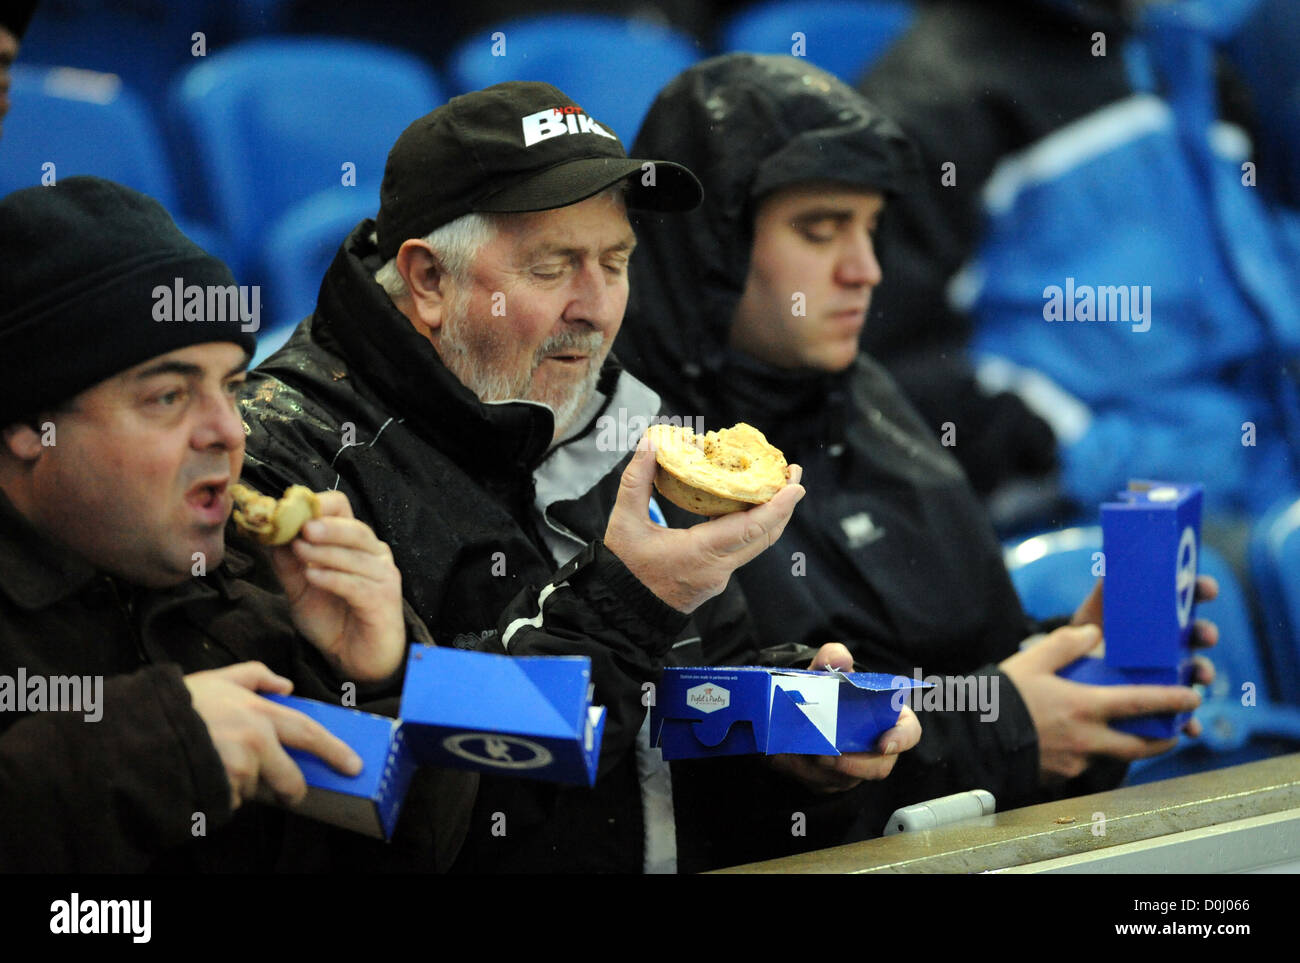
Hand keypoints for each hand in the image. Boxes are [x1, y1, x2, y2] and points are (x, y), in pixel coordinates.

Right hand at [184, 662, 361, 810]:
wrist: (135, 735)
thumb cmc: (175, 705)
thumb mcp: (216, 678)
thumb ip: (254, 676)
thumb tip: (287, 686)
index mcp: (259, 713)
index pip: (307, 732)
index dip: (333, 749)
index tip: (353, 766)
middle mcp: (255, 742)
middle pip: (288, 778)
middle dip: (291, 789)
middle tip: (290, 793)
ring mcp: (238, 771)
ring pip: (254, 791)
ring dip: (242, 788)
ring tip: (215, 769)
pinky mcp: (221, 794)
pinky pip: (230, 803)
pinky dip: (222, 797)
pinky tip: (203, 779)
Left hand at [268, 490, 404, 681]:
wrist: (355, 661)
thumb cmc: (333, 621)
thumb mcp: (300, 589)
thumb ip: (287, 564)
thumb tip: (267, 535)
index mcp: (354, 543)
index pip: (341, 508)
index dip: (317, 505)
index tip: (288, 512)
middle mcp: (373, 554)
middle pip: (354, 527)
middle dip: (325, 526)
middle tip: (298, 530)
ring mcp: (382, 575)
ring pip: (355, 554)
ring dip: (324, 551)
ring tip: (298, 551)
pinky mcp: (384, 599)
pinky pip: (357, 583)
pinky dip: (332, 577)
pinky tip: (312, 576)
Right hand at [603, 433, 805, 612]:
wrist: (623, 611)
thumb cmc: (624, 569)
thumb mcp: (624, 522)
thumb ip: (637, 480)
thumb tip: (650, 442)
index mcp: (701, 553)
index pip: (751, 529)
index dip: (778, 507)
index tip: (796, 486)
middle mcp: (718, 568)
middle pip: (765, 536)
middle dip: (785, 505)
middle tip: (792, 474)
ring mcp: (720, 577)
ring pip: (757, 544)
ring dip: (771, 515)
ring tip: (777, 484)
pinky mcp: (716, 579)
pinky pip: (743, 549)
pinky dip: (753, 526)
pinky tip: (747, 505)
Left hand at [768, 643, 921, 793]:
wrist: (800, 710)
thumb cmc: (828, 690)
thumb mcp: (828, 671)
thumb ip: (833, 659)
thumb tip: (837, 656)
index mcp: (889, 718)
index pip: (909, 732)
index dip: (901, 740)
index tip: (882, 744)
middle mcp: (878, 748)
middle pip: (879, 766)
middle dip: (855, 764)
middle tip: (829, 753)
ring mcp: (856, 768)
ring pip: (849, 778)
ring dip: (827, 770)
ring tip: (808, 754)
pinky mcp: (833, 779)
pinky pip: (823, 782)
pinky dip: (807, 771)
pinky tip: (793, 757)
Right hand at [1000, 624, 1202, 781]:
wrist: (973, 735)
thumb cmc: (1001, 696)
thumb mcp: (1033, 660)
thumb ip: (1065, 643)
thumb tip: (1094, 633)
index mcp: (1085, 706)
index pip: (1140, 704)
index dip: (1171, 701)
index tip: (1192, 697)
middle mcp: (1087, 738)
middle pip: (1139, 745)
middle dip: (1163, 740)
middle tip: (1176, 732)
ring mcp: (1074, 760)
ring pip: (1110, 755)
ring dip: (1125, 746)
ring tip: (1126, 736)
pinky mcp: (1058, 774)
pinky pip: (1081, 764)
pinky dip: (1087, 753)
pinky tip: (1074, 742)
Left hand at [1069, 574, 1219, 735]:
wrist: (1073, 669)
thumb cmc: (1091, 631)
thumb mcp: (1098, 609)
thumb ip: (1106, 586)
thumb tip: (1108, 560)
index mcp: (1160, 614)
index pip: (1189, 597)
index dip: (1201, 590)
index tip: (1207, 588)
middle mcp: (1172, 642)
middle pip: (1199, 635)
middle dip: (1206, 634)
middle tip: (1204, 635)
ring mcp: (1171, 671)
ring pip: (1196, 673)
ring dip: (1203, 674)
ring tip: (1201, 678)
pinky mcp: (1162, 701)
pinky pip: (1182, 715)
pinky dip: (1190, 723)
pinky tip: (1192, 728)